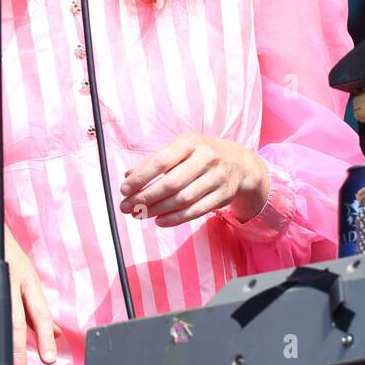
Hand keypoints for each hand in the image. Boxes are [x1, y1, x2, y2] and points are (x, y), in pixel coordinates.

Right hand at [0, 207, 60, 364]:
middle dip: (20, 348)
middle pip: (18, 317)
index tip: (48, 358)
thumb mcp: (22, 273)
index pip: (39, 311)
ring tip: (0, 364)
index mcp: (27, 278)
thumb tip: (53, 330)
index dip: (45, 336)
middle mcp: (10, 277)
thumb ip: (34, 305)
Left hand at [118, 132, 269, 227]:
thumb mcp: (180, 149)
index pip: (161, 161)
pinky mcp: (224, 195)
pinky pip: (196, 211)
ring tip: (139, 215)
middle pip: (171, 183)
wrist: (240, 163)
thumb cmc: (201, 155)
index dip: (141, 177)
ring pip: (183, 199)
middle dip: (146, 197)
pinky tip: (160, 221)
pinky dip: (176, 218)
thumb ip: (154, 161)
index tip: (124, 190)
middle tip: (127, 207)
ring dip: (157, 210)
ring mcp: (217, 177)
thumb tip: (128, 176)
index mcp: (190, 143)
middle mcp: (206, 158)